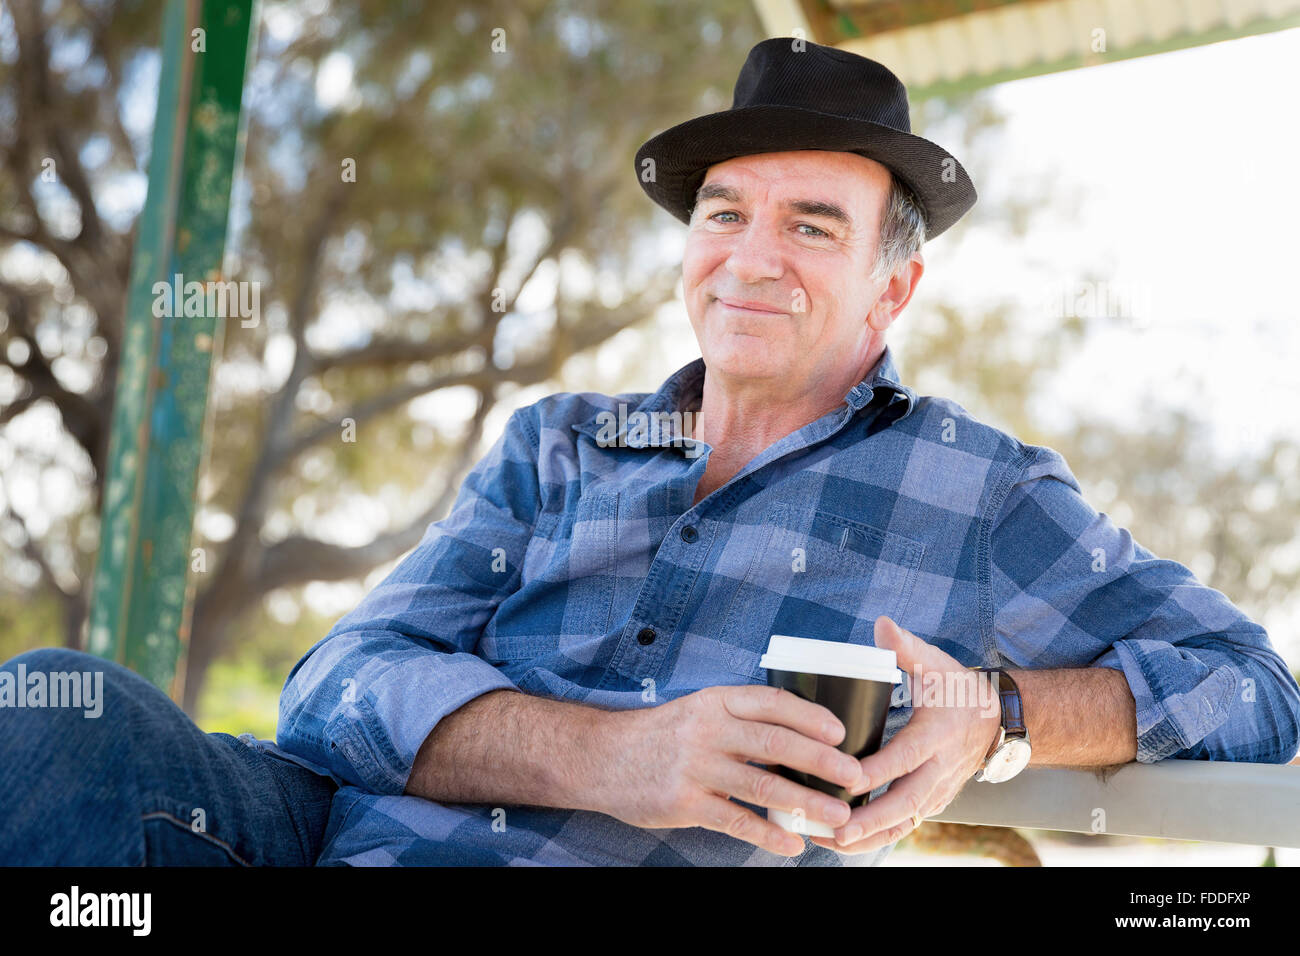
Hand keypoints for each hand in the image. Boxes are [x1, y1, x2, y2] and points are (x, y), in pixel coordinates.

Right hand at [595, 684, 865, 856]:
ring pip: (762, 784)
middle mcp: (707, 730)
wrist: (601, 756)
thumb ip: (741, 719)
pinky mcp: (685, 802)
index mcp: (716, 702)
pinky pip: (736, 820)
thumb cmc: (662, 734)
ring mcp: (696, 767)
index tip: (841, 732)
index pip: (772, 703)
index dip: (810, 716)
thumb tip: (800, 736)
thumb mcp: (699, 711)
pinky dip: (769, 834)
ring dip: (806, 802)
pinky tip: (792, 845)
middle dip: (821, 761)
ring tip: (838, 816)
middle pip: (775, 742)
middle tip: (856, 776)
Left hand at [809, 615, 1001, 855]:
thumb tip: (881, 625)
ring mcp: (938, 790)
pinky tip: (843, 844)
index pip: (905, 756)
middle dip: (871, 819)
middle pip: (906, 801)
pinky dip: (877, 838)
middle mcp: (939, 768)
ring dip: (870, 837)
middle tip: (836, 829)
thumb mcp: (935, 662)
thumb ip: (906, 647)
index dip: (877, 770)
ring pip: (905, 821)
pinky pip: (905, 824)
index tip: (846, 778)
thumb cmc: (957, 688)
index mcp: (937, 733)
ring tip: (829, 842)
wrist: (996, 718)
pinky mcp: (932, 802)